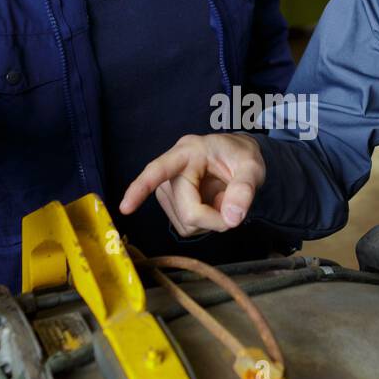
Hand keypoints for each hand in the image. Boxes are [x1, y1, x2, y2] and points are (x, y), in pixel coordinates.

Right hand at [120, 133, 265, 236]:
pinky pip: (185, 227)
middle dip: (214, 218)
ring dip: (209, 221)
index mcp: (189, 151)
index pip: (159, 169)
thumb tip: (231, 218)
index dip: (141, 188)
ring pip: (185, 222)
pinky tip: (210, 206)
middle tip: (236, 210)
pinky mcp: (170, 203)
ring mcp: (168, 187)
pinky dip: (203, 224)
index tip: (126, 207)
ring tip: (221, 200)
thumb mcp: (253, 167)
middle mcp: (172, 168)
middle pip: (186, 210)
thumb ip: (245, 189)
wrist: (237, 158)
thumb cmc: (241, 157)